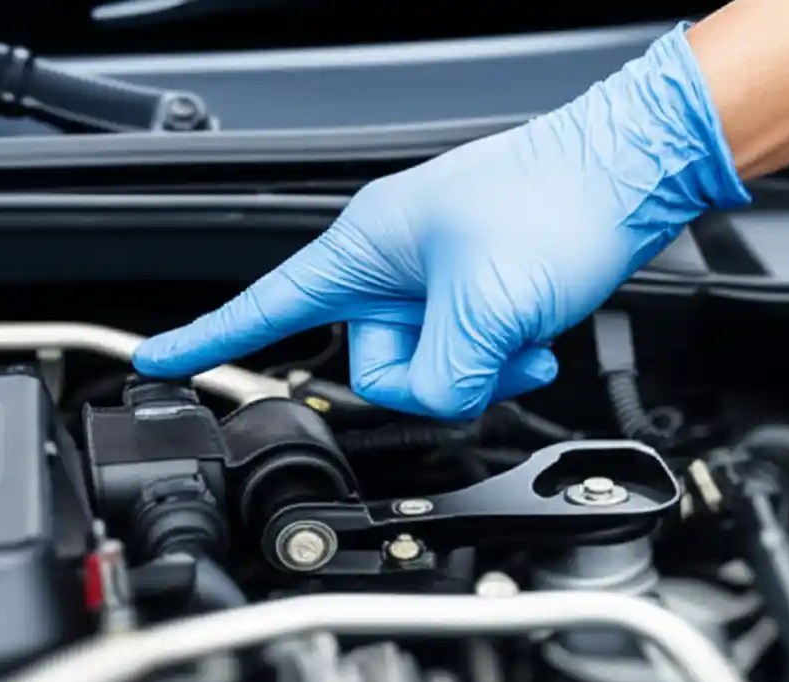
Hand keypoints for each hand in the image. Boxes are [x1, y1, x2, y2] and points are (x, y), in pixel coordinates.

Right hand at [133, 22, 748, 419]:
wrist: (628, 174)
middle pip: (374, 364)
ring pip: (430, 366)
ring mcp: (434, 277)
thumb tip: (434, 400)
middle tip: (486, 340)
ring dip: (482, 365)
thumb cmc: (556, 203)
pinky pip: (467, 351)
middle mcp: (392, 262)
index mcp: (366, 248)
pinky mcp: (473, 289)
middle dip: (436, 372)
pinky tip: (535, 333)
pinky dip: (504, 355)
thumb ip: (443, 375)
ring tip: (523, 330)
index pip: (267, 303)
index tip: (160, 360)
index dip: (209, 339)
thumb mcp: (489, 305)